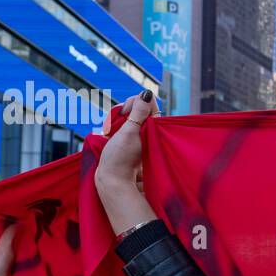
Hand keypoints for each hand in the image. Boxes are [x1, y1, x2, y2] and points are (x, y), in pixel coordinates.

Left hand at [96, 92, 159, 235]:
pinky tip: (158, 139)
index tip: (142, 106)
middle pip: (142, 116)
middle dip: (148, 115)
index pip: (133, 104)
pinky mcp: (143, 153)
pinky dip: (156, 137)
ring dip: (153, 127)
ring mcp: (134, 142)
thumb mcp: (129, 131)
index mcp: (117, 122)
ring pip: (148, 127)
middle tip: (151, 119)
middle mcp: (124, 131)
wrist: (117, 183)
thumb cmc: (119, 156)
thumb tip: (146, 93)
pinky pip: (152, 139)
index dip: (139, 103)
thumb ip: (139, 113)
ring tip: (154, 129)